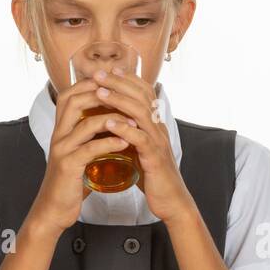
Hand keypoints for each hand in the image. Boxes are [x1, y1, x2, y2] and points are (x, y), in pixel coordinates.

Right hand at [27, 78, 133, 235]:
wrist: (55, 207)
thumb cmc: (71, 179)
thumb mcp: (78, 151)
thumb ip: (88, 136)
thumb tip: (109, 121)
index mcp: (61, 129)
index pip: (69, 95)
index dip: (89, 84)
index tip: (113, 81)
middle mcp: (58, 135)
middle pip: (73, 101)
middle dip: (99, 94)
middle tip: (124, 95)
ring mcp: (61, 149)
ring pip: (84, 124)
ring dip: (111, 119)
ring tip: (133, 120)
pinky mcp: (68, 166)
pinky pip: (90, 149)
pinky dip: (109, 143)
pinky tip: (125, 142)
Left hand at [89, 65, 197, 224]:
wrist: (171, 200)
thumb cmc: (153, 175)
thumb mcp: (141, 148)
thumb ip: (131, 133)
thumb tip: (112, 122)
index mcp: (155, 124)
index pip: (145, 93)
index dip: (128, 79)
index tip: (109, 70)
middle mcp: (159, 128)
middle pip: (142, 96)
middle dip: (119, 83)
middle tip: (99, 74)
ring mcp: (158, 142)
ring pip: (141, 113)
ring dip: (119, 100)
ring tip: (100, 92)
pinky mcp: (155, 158)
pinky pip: (140, 139)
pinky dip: (124, 129)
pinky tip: (109, 123)